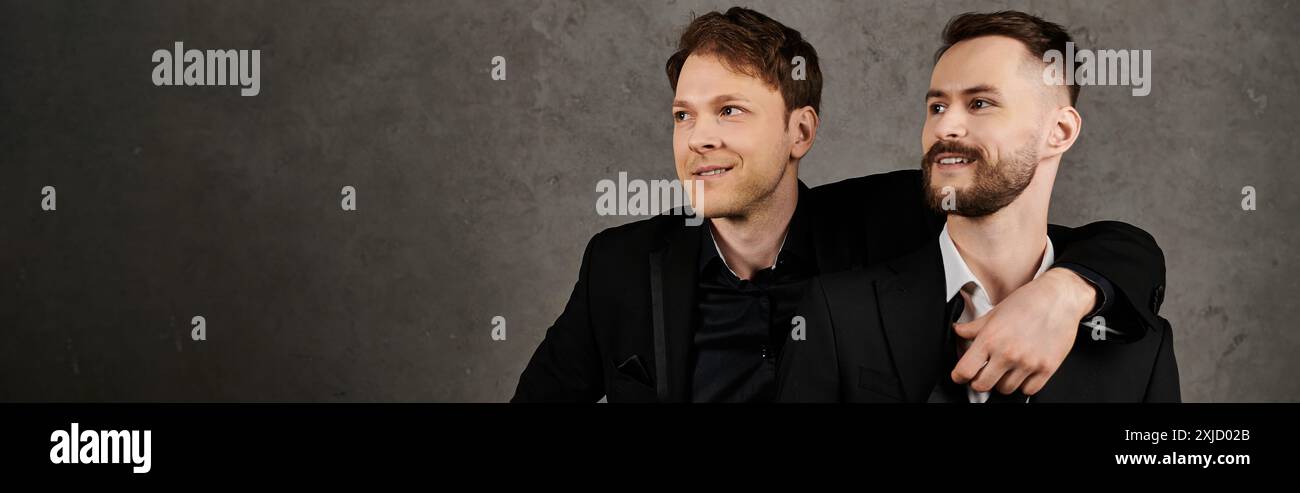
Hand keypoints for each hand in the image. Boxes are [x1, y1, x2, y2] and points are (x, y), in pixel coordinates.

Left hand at [950, 268, 1095, 394]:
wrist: (1058, 298)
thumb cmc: (1027, 302)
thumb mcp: (994, 312)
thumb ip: (973, 327)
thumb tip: (958, 331)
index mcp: (990, 339)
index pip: (965, 371)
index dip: (959, 376)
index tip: (961, 375)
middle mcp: (1007, 353)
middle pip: (982, 386)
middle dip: (979, 381)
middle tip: (983, 373)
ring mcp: (1028, 363)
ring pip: (1005, 390)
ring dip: (1002, 382)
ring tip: (1005, 368)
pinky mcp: (1046, 368)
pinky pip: (1028, 390)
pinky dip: (1024, 384)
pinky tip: (1022, 371)